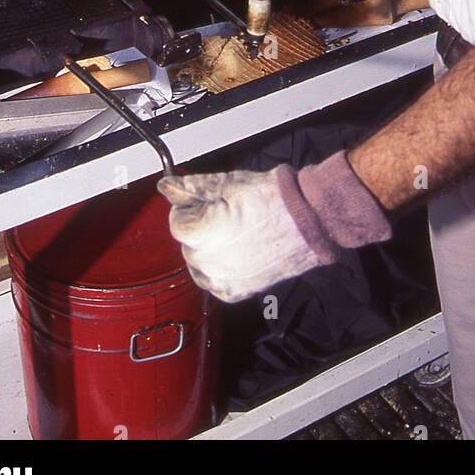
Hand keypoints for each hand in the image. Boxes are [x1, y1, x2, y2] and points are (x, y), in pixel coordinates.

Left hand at [158, 168, 321, 302]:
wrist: (308, 220)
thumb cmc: (271, 198)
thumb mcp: (226, 183)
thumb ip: (190, 188)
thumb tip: (166, 187)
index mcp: (201, 234)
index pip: (176, 222)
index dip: (190, 207)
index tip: (207, 202)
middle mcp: (208, 262)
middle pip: (187, 243)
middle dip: (199, 228)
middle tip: (225, 213)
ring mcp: (223, 279)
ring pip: (199, 263)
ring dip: (207, 249)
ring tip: (233, 232)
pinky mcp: (238, 291)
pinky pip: (214, 282)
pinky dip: (219, 269)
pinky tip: (236, 251)